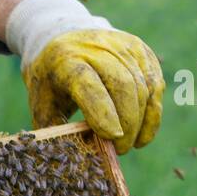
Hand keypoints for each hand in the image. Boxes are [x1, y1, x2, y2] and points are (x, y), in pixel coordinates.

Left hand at [24, 29, 163, 153]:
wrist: (62, 36)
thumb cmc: (51, 80)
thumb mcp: (42, 103)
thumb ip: (56, 130)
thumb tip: (73, 158)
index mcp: (66, 58)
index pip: (90, 84)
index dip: (103, 112)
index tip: (112, 138)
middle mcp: (97, 46)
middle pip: (123, 85)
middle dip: (127, 123)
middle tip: (120, 150)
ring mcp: (122, 44)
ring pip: (143, 86)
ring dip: (141, 122)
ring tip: (130, 145)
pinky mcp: (140, 49)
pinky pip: (154, 84)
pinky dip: (152, 113)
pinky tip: (143, 134)